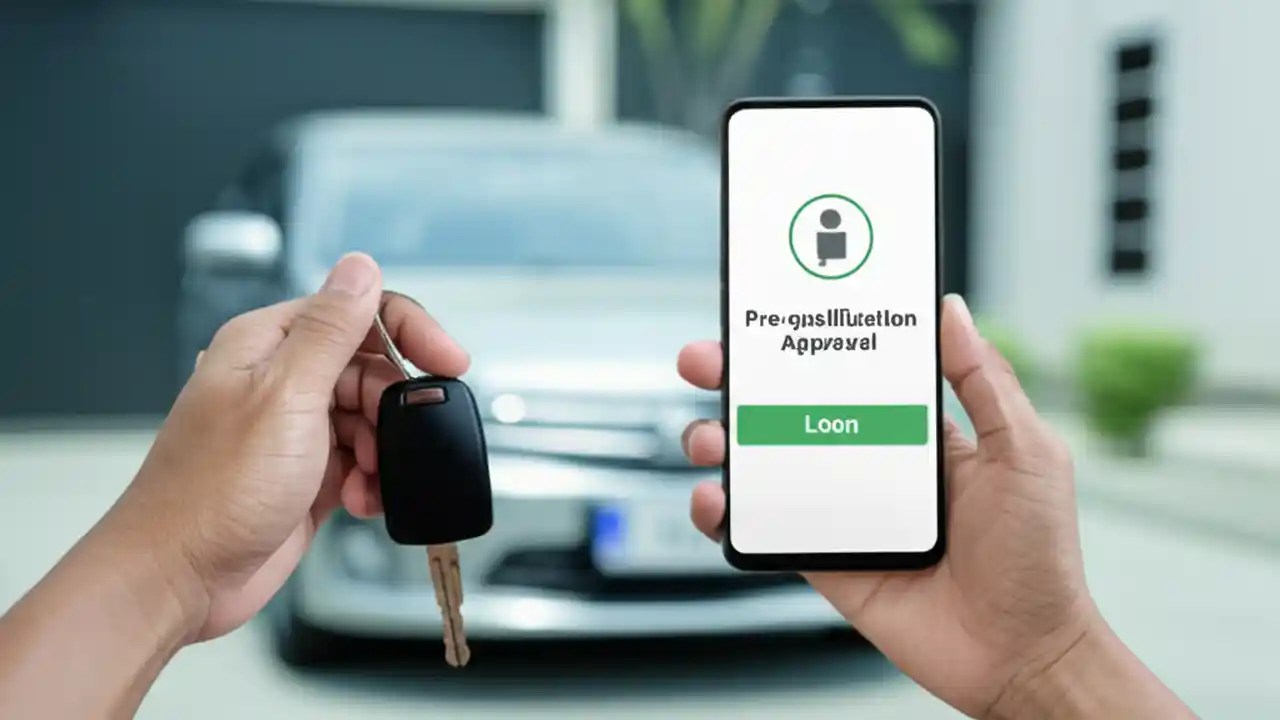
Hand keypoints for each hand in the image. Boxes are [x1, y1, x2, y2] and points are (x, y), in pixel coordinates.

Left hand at [106, 253, 467, 641]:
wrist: (179, 579)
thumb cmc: (212, 492)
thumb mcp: (285, 398)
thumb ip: (330, 330)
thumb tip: (361, 268)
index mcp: (269, 344)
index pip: (358, 311)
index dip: (410, 332)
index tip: (449, 362)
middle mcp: (280, 381)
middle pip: (372, 368)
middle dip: (395, 405)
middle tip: (396, 436)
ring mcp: (293, 430)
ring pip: (371, 418)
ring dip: (384, 449)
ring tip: (366, 475)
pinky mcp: (304, 474)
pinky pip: (361, 462)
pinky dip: (371, 481)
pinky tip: (359, 498)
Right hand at [678, 296, 1097, 717]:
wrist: (1021, 653)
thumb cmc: (1038, 556)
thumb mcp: (1024, 452)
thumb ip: (984, 381)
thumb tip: (951, 310)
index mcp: (915, 431)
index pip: (850, 370)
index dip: (808, 341)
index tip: (772, 311)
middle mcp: (871, 463)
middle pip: (790, 409)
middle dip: (738, 380)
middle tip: (708, 362)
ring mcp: (843, 510)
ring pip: (764, 464)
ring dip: (721, 441)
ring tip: (709, 438)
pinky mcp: (825, 557)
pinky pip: (765, 528)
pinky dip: (727, 512)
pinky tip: (716, 500)